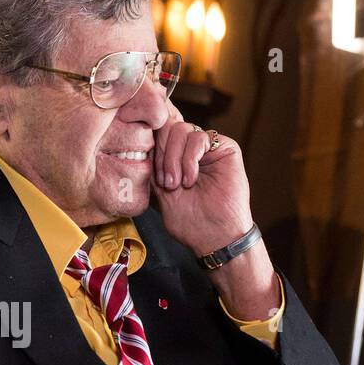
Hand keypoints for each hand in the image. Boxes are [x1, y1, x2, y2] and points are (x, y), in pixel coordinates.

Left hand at [151, 101, 278, 320]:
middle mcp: (189, 149)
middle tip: (165, 182)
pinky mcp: (225, 147)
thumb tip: (139, 146)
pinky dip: (190, 158)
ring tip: (176, 184)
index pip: (156, 134)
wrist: (215, 237)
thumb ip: (152, 169)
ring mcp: (207, 147)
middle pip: (167, 127)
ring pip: (181, 129)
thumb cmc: (189, 222)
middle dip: (161, 154)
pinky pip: (199, 137)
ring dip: (173, 158)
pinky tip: (190, 179)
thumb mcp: (160, 194)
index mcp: (174, 158)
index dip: (150, 148)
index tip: (152, 175)